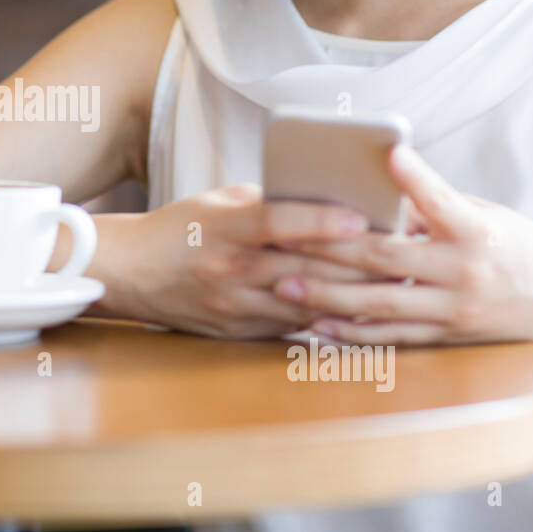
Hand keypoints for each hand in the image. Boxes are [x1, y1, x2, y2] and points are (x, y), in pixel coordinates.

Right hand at [113, 183, 394, 339]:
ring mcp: (235, 306)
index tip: (362, 216)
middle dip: (357, 262)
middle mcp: (230, 270)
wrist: (130, 273)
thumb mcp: (216, 202)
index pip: (278, 222)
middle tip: (402, 252)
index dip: (322, 220)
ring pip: (306, 302)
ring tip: (393, 283)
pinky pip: (293, 326)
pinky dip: (328, 316)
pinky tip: (358, 309)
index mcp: (224, 229)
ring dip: (352, 294)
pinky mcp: (239, 332)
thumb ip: (266, 203)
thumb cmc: (178, 229)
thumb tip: (322, 200)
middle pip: (304, 267)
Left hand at [269, 144, 532, 349]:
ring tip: (284, 286)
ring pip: (379, 304)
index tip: (389, 153)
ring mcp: (453, 312)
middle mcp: (464, 275)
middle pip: (386, 259)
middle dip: (330, 248)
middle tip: (283, 238)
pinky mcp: (444, 338)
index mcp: (478, 234)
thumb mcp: (489, 220)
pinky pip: (389, 337)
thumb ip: (436, 209)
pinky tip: (314, 326)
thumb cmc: (522, 255)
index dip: (415, 178)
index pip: (441, 200)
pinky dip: (350, 333)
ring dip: (327, 296)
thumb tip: (380, 189)